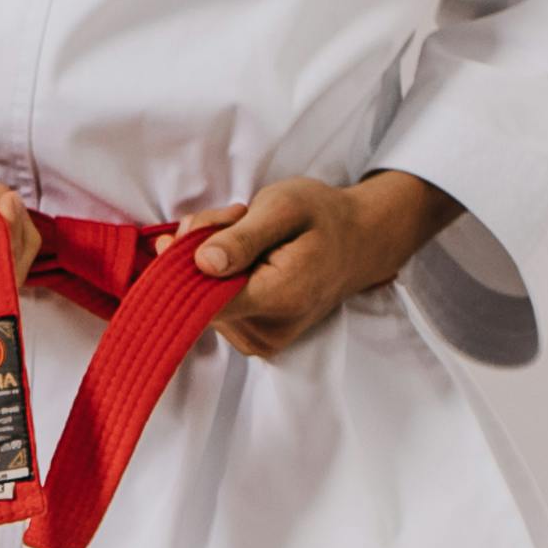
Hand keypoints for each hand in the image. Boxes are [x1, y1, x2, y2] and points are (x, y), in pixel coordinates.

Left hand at [185, 172, 452, 359]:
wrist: (360, 240)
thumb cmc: (323, 218)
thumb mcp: (284, 207)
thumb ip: (242, 237)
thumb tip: (202, 264)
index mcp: (278, 299)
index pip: (199, 297)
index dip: (188, 257)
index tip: (214, 223)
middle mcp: (266, 332)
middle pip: (195, 295)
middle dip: (199, 250)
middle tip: (235, 217)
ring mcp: (258, 340)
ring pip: (199, 299)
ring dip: (207, 261)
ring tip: (245, 233)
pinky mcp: (251, 338)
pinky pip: (211, 307)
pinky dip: (215, 277)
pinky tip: (242, 255)